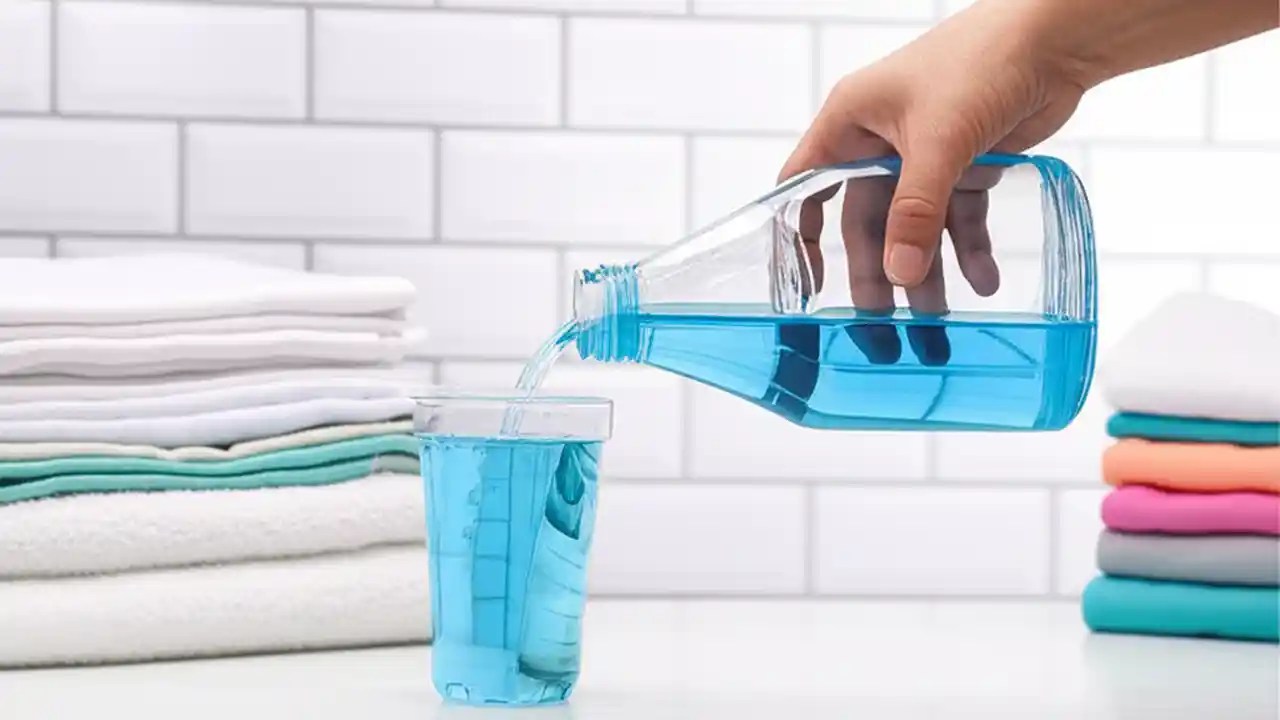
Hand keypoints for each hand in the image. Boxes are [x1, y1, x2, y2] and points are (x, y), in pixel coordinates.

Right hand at [779, 0, 1090, 310]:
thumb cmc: (981, 62)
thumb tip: (901, 275)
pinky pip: (958, 218)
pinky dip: (969, 250)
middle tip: (882, 327)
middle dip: (879, 273)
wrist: (1056, 38)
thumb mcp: (937, 141)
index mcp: (850, 123)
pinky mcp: (966, 164)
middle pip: (867, 222)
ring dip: (926, 272)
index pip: (806, 186)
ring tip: (938, 322)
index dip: (801, 236)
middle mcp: (880, 142)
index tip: (808, 287)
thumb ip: (916, 211)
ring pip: (914, 227)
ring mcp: (924, 155)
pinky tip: (983, 282)